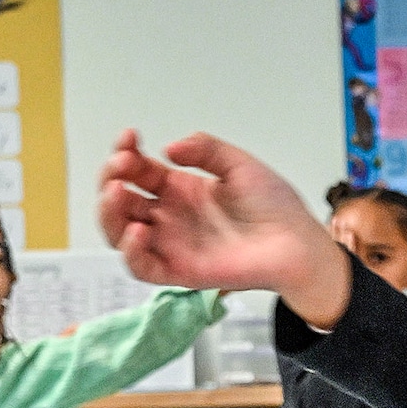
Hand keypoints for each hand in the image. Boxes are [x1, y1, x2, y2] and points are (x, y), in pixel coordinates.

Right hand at [97, 129, 353, 327]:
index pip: (136, 172)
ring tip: (117, 192)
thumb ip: (205, 149)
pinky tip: (139, 230)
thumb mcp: (239, 165)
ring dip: (109, 213)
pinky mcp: (179, 271)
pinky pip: (142, 267)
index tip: (129, 136)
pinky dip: (131, 251)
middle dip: (111, 179)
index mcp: (179, 189)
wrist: (298, 242)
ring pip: (120, 233)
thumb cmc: (274, 206)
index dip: (125, 154)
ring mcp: (172, 244)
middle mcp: (169, 216)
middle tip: (122, 164)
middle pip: (120, 201)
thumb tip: (167, 148)